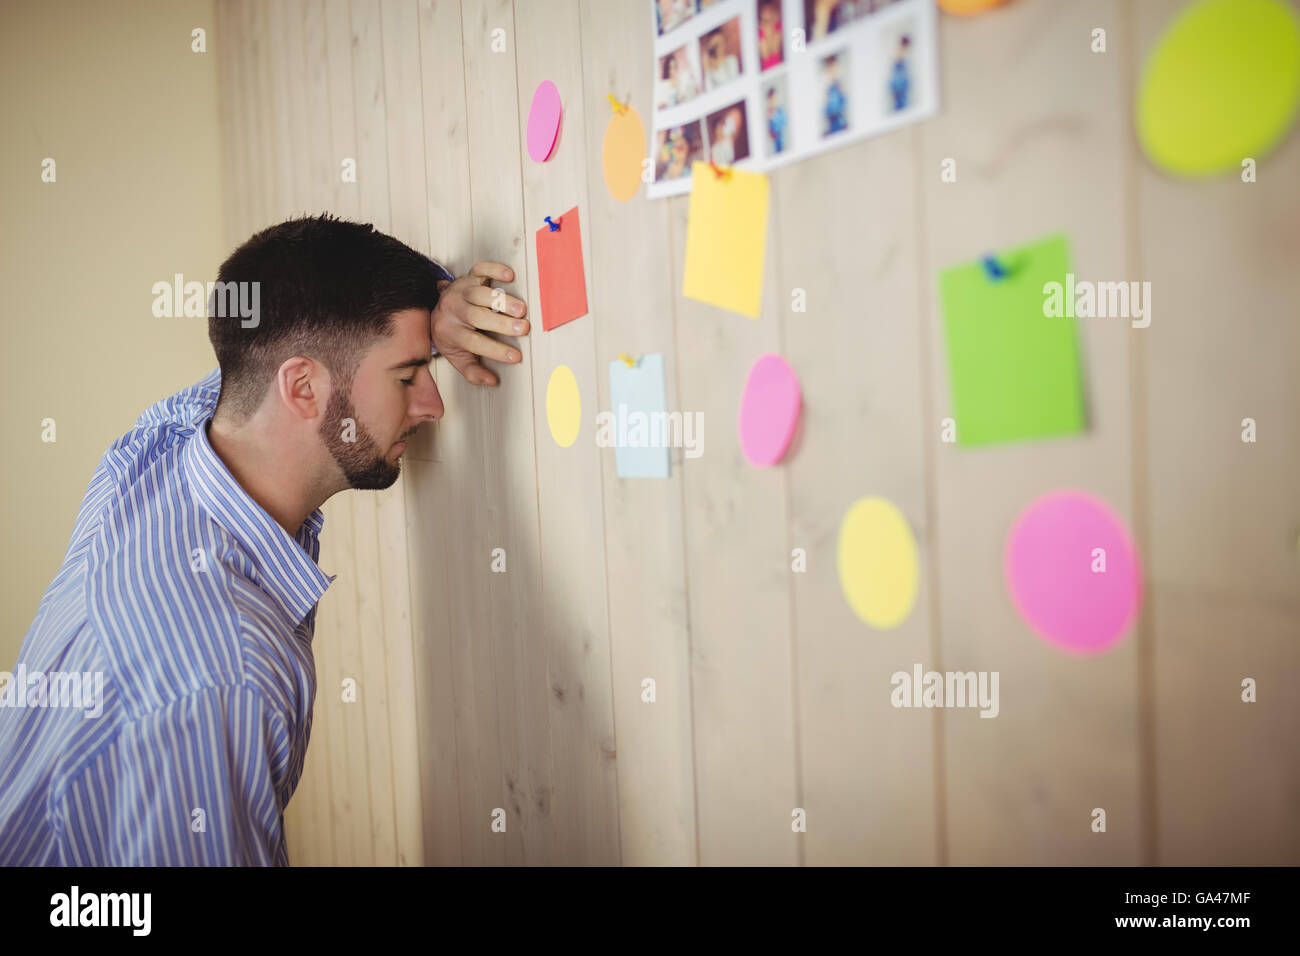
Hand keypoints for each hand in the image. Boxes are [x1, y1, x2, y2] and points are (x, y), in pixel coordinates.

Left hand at [431, 261, 529, 386]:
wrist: (435, 311)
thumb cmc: (453, 336)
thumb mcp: (458, 357)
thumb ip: (473, 371)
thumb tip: (492, 381)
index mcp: (450, 332)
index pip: (473, 342)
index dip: (495, 350)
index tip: (516, 356)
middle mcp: (453, 309)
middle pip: (476, 316)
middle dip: (501, 323)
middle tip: (523, 328)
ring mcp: (460, 291)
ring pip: (479, 293)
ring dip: (502, 301)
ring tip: (521, 309)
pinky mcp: (469, 276)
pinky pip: (480, 269)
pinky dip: (494, 269)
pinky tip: (509, 276)